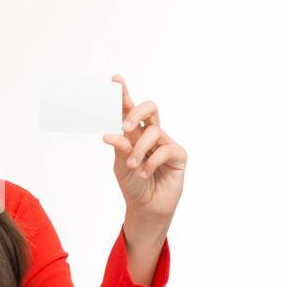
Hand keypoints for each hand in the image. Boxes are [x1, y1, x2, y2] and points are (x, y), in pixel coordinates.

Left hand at [101, 75, 185, 230]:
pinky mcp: (177, 155)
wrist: (146, 207)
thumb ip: (119, 148)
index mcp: (133, 134)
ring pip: (152, 132)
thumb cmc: (133, 184)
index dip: (123, 94)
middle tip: (125, 126)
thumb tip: (110, 134)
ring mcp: (165, 143)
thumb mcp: (120, 166)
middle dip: (136, 111)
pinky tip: (144, 173)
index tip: (115, 79)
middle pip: (149, 109)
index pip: (128, 110)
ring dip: (138, 149)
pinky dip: (150, 162)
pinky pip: (164, 150)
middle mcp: (150, 134)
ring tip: (132, 166)